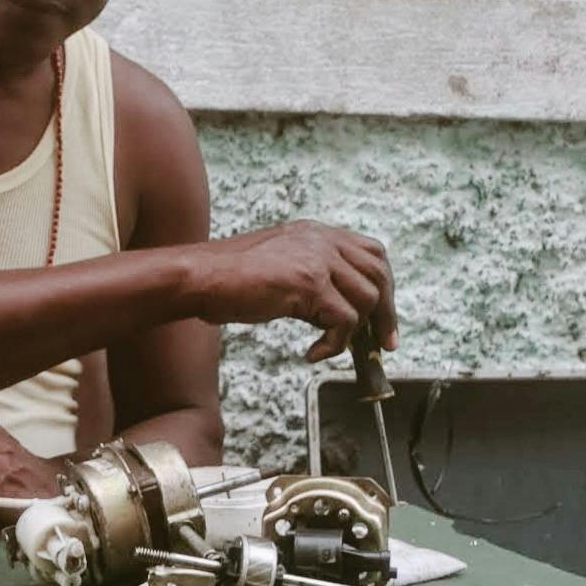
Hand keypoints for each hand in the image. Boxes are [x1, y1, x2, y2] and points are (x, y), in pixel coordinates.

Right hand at [187, 221, 397, 362]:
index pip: (372, 253)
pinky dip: (335, 345)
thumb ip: (311, 278)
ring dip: (355, 333)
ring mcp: (317, 258)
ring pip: (367, 299)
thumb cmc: (229, 281)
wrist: (199, 278)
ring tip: (328, 347)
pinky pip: (345, 321)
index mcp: (315, 233)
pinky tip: (312, 352)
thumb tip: (338, 314)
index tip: (382, 318)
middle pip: (379, 274)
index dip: (384, 285)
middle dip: (386, 314)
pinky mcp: (310, 283)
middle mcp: (321, 240)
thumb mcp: (279, 268)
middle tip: (382, 345)